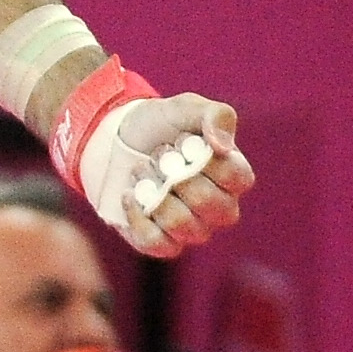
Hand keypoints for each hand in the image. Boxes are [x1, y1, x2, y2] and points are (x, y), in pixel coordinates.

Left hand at [80, 95, 250, 257]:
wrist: (114, 140)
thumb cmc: (159, 125)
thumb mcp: (185, 108)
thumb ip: (214, 115)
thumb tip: (223, 146)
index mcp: (232, 175)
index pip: (238, 178)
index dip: (207, 160)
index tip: (181, 140)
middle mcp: (219, 208)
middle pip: (210, 204)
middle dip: (174, 174)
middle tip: (157, 154)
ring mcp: (193, 229)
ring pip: (182, 225)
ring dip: (154, 191)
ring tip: (142, 170)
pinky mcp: (163, 243)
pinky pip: (157, 243)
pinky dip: (138, 217)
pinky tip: (129, 194)